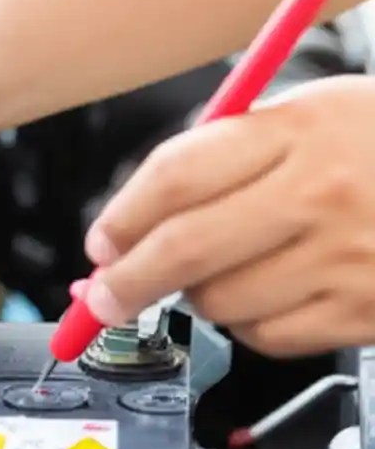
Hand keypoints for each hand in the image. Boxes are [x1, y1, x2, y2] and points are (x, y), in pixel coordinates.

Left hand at [81, 75, 374, 356]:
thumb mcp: (314, 112)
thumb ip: (225, 152)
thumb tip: (132, 218)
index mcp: (300, 129)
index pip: (176, 176)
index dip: (121, 217)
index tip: (101, 241)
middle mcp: (322, 192)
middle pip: (184, 249)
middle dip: (123, 283)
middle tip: (100, 298)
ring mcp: (349, 256)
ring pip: (221, 301)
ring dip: (196, 299)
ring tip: (218, 275)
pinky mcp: (367, 309)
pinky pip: (269, 336)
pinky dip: (249, 325)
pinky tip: (268, 295)